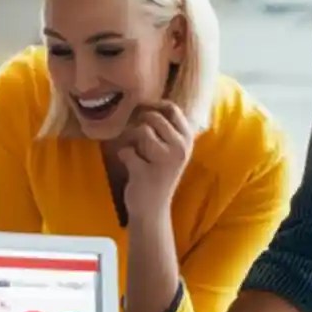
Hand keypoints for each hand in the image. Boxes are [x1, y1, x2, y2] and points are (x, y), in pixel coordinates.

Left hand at [116, 102, 193, 221]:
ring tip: (139, 154)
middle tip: (139, 139)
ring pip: (141, 131)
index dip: (154, 105)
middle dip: (140, 124)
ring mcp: (165, 162)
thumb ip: (167, 128)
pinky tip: (131, 166)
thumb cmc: (159, 174)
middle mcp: (181, 149)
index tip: (144, 112)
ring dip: (133, 140)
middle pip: (153, 117)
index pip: (173, 109)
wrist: (152, 209)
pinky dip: (124, 156)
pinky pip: (126, 151)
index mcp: (188, 141)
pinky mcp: (146, 173)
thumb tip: (148, 101)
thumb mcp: (172, 150)